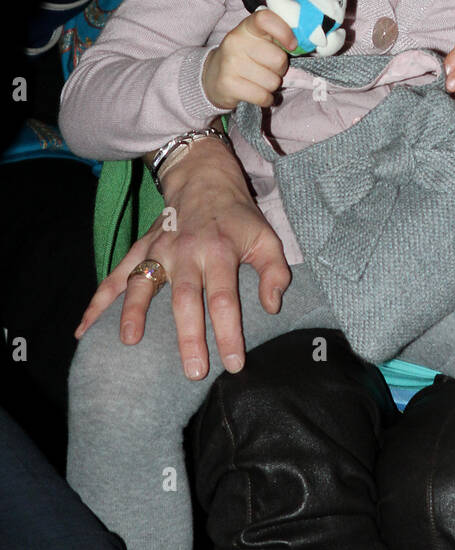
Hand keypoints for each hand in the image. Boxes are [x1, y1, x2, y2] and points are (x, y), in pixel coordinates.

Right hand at [74, 135, 291, 378]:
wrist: (204, 178)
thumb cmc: (238, 217)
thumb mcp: (266, 237)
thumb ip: (275, 272)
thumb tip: (272, 307)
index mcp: (220, 251)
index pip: (224, 297)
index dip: (228, 332)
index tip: (233, 363)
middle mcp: (187, 252)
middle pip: (184, 297)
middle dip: (188, 336)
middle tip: (192, 371)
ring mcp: (159, 250)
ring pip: (143, 283)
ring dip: (134, 312)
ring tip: (130, 342)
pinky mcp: (140, 249)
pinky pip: (116, 276)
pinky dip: (98, 302)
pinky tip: (83, 330)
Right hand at [202, 8, 297, 110]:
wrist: (212, 76)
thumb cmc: (245, 56)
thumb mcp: (258, 40)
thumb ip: (277, 36)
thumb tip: (303, 43)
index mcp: (247, 27)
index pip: (266, 19)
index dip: (284, 32)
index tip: (292, 45)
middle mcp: (236, 41)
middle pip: (279, 59)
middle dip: (280, 68)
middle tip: (268, 68)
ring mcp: (230, 63)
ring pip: (273, 81)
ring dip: (271, 85)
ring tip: (259, 80)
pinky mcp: (228, 85)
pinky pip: (263, 96)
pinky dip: (265, 99)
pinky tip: (257, 93)